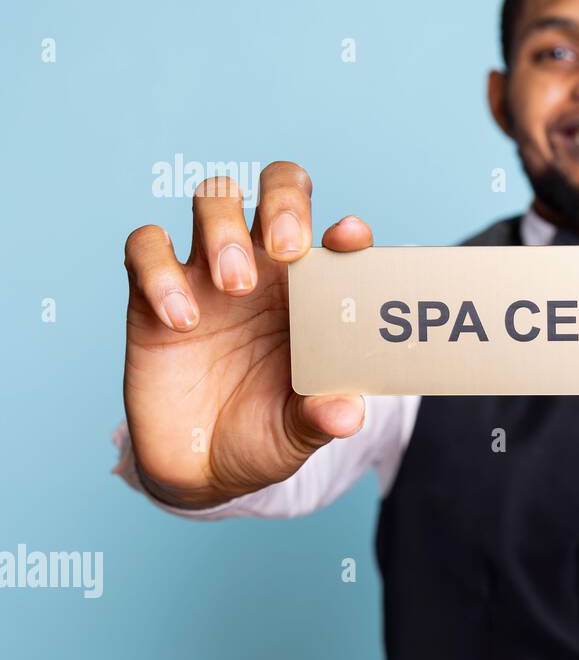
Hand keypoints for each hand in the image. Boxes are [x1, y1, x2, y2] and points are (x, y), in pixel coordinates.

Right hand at [123, 162, 374, 507]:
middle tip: (286, 249)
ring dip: (225, 230)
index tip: (349, 241)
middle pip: (277, 188)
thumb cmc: (264, 434)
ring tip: (233, 287)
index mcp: (313, 292)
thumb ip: (323, 416)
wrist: (201, 471)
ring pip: (213, 199)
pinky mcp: (151, 293)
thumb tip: (347, 412)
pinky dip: (160, 271)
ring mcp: (207, 274)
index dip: (346, 230)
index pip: (335, 235)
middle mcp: (265, 270)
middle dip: (284, 202)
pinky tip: (182, 320)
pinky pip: (147, 248)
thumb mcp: (300, 432)